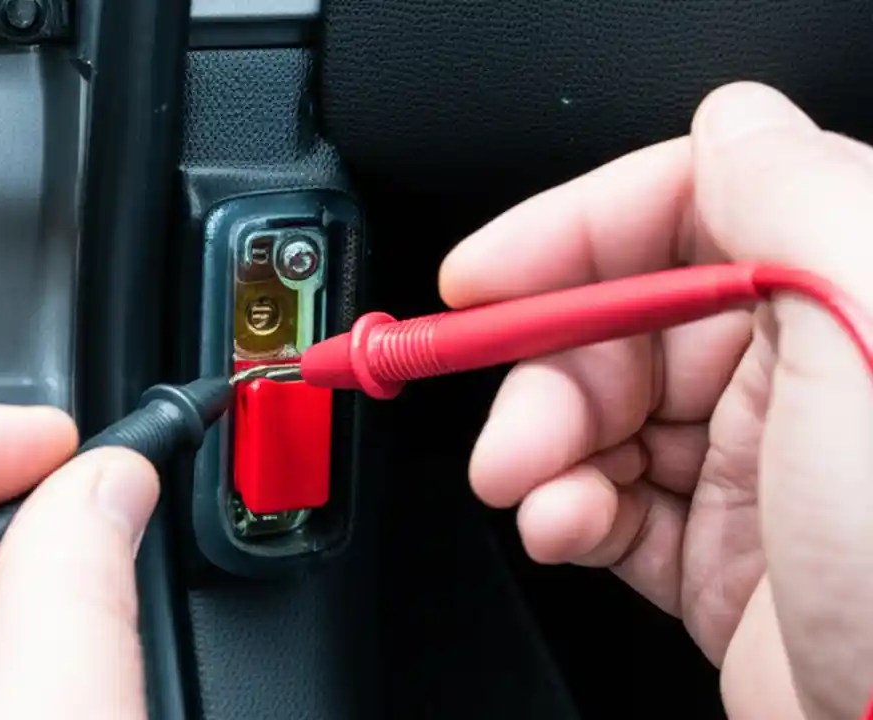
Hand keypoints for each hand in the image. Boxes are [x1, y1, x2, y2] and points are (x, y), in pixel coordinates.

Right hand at [441, 82, 872, 718]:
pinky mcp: (720, 550)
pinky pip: (607, 500)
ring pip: (600, 416)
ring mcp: (759, 464)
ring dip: (544, 454)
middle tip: (510, 434)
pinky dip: (566, 512)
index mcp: (849, 289)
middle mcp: (806, 368)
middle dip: (546, 374)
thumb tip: (733, 122)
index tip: (487, 273)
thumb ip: (796, 201)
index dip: (575, 230)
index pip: (690, 210)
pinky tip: (567, 530)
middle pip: (622, 322)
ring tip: (534, 496)